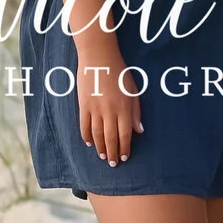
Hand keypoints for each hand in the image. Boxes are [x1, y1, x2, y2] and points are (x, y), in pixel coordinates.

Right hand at [73, 38, 141, 164]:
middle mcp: (109, 111)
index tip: (125, 157)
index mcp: (124, 108)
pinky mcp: (83, 106)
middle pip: (110, 138)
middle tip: (114, 164)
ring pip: (97, 135)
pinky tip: (89, 143)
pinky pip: (84, 126)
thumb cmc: (119, 73)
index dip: (125, 148)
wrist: (98, 59)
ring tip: (103, 157)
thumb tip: (139, 131)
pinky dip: (86, 136)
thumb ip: (136, 112)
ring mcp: (95, 109)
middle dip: (113, 153)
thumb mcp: (133, 90)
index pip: (125, 134)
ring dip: (100, 148)